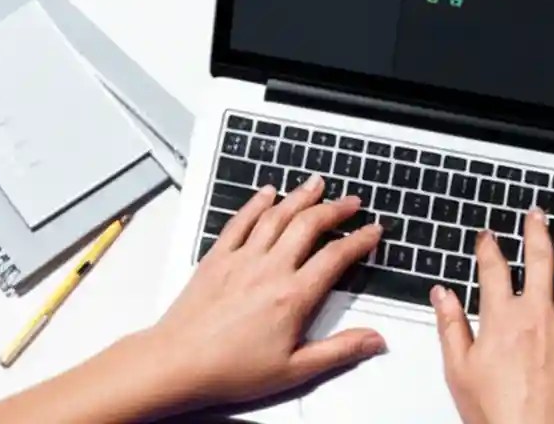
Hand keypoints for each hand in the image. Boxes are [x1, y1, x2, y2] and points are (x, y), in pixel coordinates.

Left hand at [0, 175, 383, 423]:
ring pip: (277, 216)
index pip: (336, 257)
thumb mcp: (295, 370)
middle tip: (352, 201)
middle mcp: (270, 269)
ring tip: (317, 184)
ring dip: (300, 197)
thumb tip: (375, 340)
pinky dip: (256, 204)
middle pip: (309, 226)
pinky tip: (267, 194)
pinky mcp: (216, 258)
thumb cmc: (231, 370)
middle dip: (335, 209)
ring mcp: (241, 259)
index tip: (374, 230)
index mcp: (293, 296)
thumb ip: (339, 351)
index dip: (360, 240)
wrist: (178, 363)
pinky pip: (239, 222)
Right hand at [431, 209, 553, 423]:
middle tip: (535, 215)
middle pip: (539, 260)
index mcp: (503, 318)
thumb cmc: (495, 412)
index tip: (487, 236)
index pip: (493, 269)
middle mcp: (538, 315)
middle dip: (535, 232)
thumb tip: (442, 294)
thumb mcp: (459, 369)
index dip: (488, 248)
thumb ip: (451, 326)